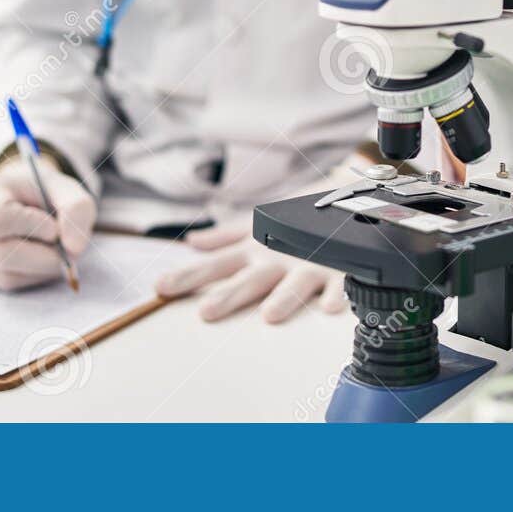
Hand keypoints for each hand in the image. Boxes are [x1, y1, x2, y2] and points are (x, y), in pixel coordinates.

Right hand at [0, 157, 95, 290]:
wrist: (15, 196)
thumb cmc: (40, 190)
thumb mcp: (63, 186)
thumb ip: (76, 208)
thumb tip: (74, 249)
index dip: (32, 227)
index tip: (54, 227)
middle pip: (3, 255)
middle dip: (46, 256)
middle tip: (68, 247)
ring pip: (7, 276)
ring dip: (43, 267)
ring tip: (56, 249)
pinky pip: (8, 282)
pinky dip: (34, 274)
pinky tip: (41, 256)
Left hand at [155, 224, 349, 322]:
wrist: (351, 196)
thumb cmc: (301, 215)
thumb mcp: (262, 224)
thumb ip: (227, 237)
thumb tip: (195, 242)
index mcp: (258, 248)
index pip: (218, 265)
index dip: (190, 276)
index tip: (161, 288)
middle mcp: (280, 256)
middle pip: (251, 279)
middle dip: (230, 295)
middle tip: (206, 312)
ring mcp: (312, 261)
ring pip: (296, 282)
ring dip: (284, 297)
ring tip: (270, 315)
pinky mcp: (343, 265)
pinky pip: (342, 282)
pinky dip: (338, 292)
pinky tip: (331, 307)